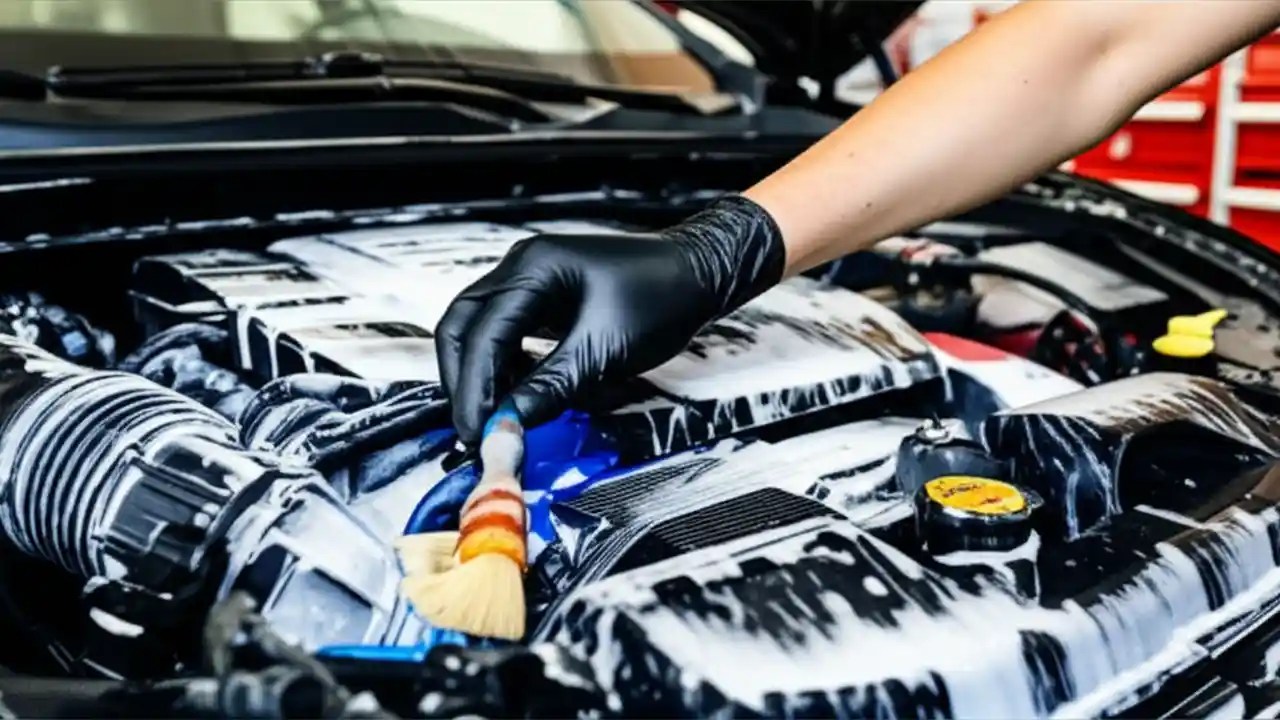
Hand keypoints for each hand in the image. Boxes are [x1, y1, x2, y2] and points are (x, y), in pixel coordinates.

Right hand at [435, 196, 785, 444]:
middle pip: (464, 325)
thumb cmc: (662, 295)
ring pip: (481, 330)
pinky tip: (522, 391)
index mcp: (534, 268)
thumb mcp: (604, 349)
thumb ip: (551, 386)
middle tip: (474, 426)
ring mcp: (532, 280)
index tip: (477, 429)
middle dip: (464, 379)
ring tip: (498, 415)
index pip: (481, 333)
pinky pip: (508, 333)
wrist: (700, 274)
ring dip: (484, 374)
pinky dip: (507, 365)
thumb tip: (510, 421)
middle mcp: (523, 267)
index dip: (473, 388)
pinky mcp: (545, 298)